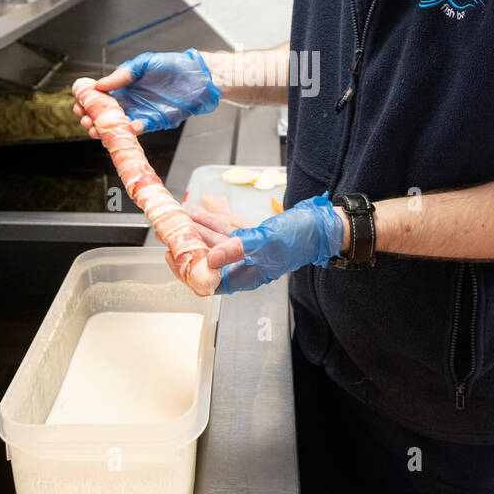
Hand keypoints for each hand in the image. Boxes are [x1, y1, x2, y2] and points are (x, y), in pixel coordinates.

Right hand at [73, 48, 219, 136]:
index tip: (79, 104)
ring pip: (116, 124)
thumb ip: (122, 75)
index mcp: (123, 85)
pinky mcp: (152, 122)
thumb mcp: (143, 64)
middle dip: (90, 117)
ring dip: (104, 128)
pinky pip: (136, 129)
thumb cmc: (171, 66)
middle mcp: (129, 100)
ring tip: (95, 130)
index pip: (99, 95)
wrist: (197, 77)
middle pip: (103, 113)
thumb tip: (100, 85)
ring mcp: (139, 112)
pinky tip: (121, 130)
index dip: (87, 101)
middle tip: (85, 120)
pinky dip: (127, 131)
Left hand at [172, 192, 344, 294]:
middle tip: (173, 235)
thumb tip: (208, 259)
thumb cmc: (298, 238)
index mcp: (247, 276)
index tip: (173, 257)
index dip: (189, 271)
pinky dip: (216, 223)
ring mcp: (251, 250)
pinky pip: (230, 231)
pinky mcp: (256, 236)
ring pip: (218, 243)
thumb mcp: (264, 242)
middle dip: (191, 248)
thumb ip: (235, 249)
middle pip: (210, 261)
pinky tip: (202, 213)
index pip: (209, 281)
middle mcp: (246, 266)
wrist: (321, 224)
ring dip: (201, 232)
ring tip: (184, 220)